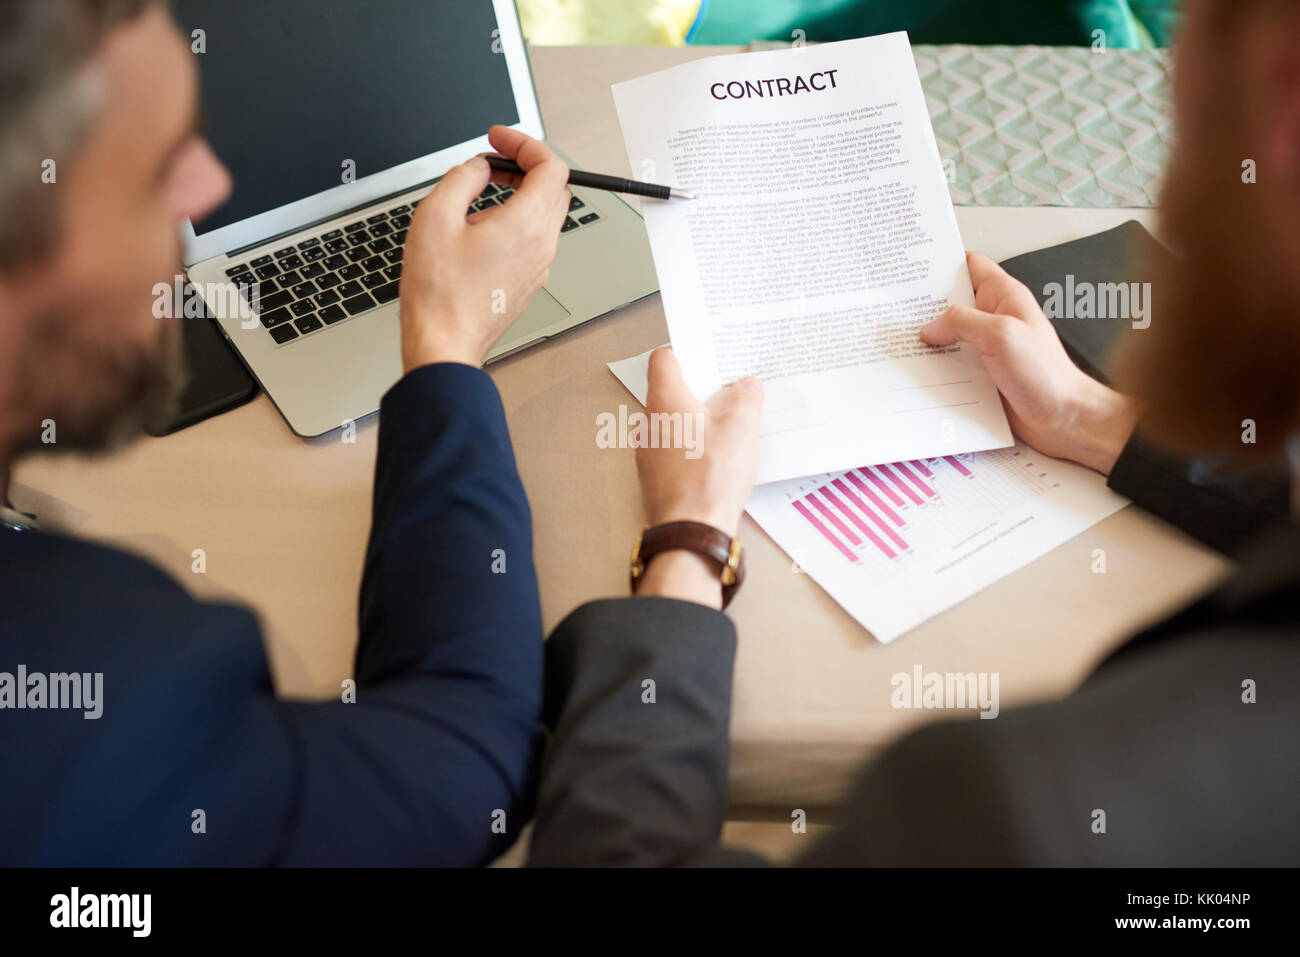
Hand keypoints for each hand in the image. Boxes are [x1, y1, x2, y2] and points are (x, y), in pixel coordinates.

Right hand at [397, 126, 570, 369]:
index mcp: (527, 225)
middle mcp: (542, 246)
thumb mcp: (435, 216)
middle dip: (525, 166)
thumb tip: (478, 169)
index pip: (552, 167)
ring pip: (544, 215)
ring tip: (475, 201)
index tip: (498, 139)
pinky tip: (477, 231)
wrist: (444, 344)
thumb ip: (462, 178)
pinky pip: (532, 241)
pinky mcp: (528, 282)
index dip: (525, 144)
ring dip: (518, 195)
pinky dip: (514, 222)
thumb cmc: (439, 292)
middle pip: (555, 189)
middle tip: (492, 162)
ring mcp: (538, 267)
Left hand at [633, 348, 763, 608]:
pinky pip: (674, 449)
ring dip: (699, 419)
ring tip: (732, 424)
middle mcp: (650, 423)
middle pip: (671, 390)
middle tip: (733, 388)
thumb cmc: (709, 479)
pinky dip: (694, 445)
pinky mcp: (656, 476)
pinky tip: (719, 457)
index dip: (686, 351)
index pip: (664, 358)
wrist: (691, 532)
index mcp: (665, 401)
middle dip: (702, 388)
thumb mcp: (741, 431)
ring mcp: (649, 452)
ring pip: (674, 422)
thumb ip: (746, 400)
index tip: (710, 354)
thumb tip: (747, 386)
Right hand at [920, 251, 1140, 474]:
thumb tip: (931, 327)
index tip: (916, 265)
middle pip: (951, 302)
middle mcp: (994, 319)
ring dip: (927, 341)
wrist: (1061, 418)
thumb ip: (962, 323)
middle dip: (925, 305)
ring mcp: (987, 347)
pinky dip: (934, 367)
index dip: (943, 262)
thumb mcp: (1001, 335)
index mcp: (1004, 298)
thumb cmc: (1045, 375)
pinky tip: (917, 370)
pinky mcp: (981, 373)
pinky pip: (951, 364)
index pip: (970, 266)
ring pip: (948, 336)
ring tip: (899, 340)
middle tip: (895, 306)